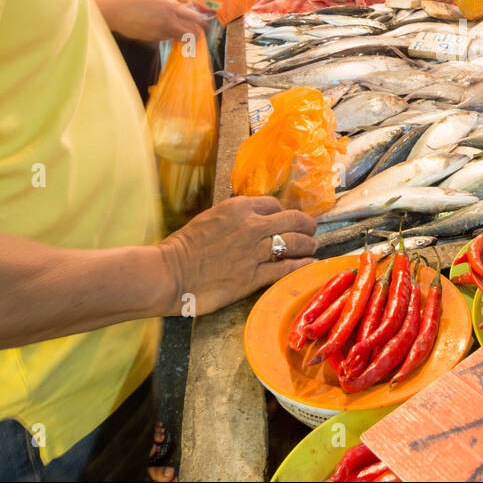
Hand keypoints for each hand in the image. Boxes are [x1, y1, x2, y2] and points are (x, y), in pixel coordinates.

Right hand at [96, 0, 209, 42]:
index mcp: (171, 7)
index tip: (206, 25)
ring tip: (181, 31)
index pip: (196, 18)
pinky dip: (169, 36)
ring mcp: (161, 31)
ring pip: (181, 38)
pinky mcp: (153, 39)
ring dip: (184, 36)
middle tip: (198, 33)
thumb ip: (172, 3)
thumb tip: (187, 8)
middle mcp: (168, 20)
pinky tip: (162, 29)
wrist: (116, 10)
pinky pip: (167, 39)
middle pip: (193, 33)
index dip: (203, 24)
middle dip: (198, 34)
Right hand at [156, 197, 317, 316]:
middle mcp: (251, 226)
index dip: (283, 213)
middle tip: (311, 230)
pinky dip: (303, 265)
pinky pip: (287, 268)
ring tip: (313, 247)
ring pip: (295, 242)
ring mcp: (254, 252)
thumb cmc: (182, 248)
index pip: (274, 205)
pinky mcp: (254, 277)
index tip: (287, 220)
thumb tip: (250, 219)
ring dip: (309, 244)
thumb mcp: (210, 219)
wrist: (169, 274)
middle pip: (293, 220)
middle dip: (307, 225)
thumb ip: (233, 217)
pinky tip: (310, 264)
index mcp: (238, 208)